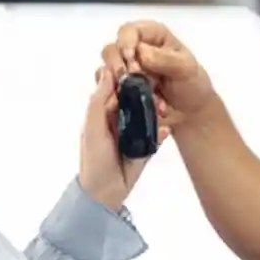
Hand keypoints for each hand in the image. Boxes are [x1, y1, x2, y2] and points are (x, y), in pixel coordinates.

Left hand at [78, 68, 168, 210]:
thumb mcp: (93, 127)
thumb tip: (107, 71)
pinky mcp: (147, 144)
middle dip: (148, 91)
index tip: (141, 67)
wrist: (105, 192)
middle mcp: (120, 117)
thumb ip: (99, 101)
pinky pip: (158, 132)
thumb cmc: (94, 158)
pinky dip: (163, 129)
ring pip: (150, 112)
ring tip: (163, 110)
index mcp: (103, 110)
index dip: (128, 75)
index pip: (117, 85)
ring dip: (157, 109)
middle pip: (137, 96)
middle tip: (157, 90)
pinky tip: (166, 129)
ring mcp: (135, 130)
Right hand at [101, 20, 216, 131]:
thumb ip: (164, 58)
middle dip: (119, 66)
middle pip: (111, 50)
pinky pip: (108, 92)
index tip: (131, 59)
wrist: (191, 114)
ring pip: (106, 72)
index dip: (126, 42)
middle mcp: (135, 51)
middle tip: (132, 80)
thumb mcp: (186, 68)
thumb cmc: (192, 85)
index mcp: (152, 36)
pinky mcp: (121, 91)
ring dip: (121, 85)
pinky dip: (120, 99)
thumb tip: (140, 53)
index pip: (129, 31)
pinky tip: (135, 105)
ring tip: (140, 96)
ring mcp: (126, 72)